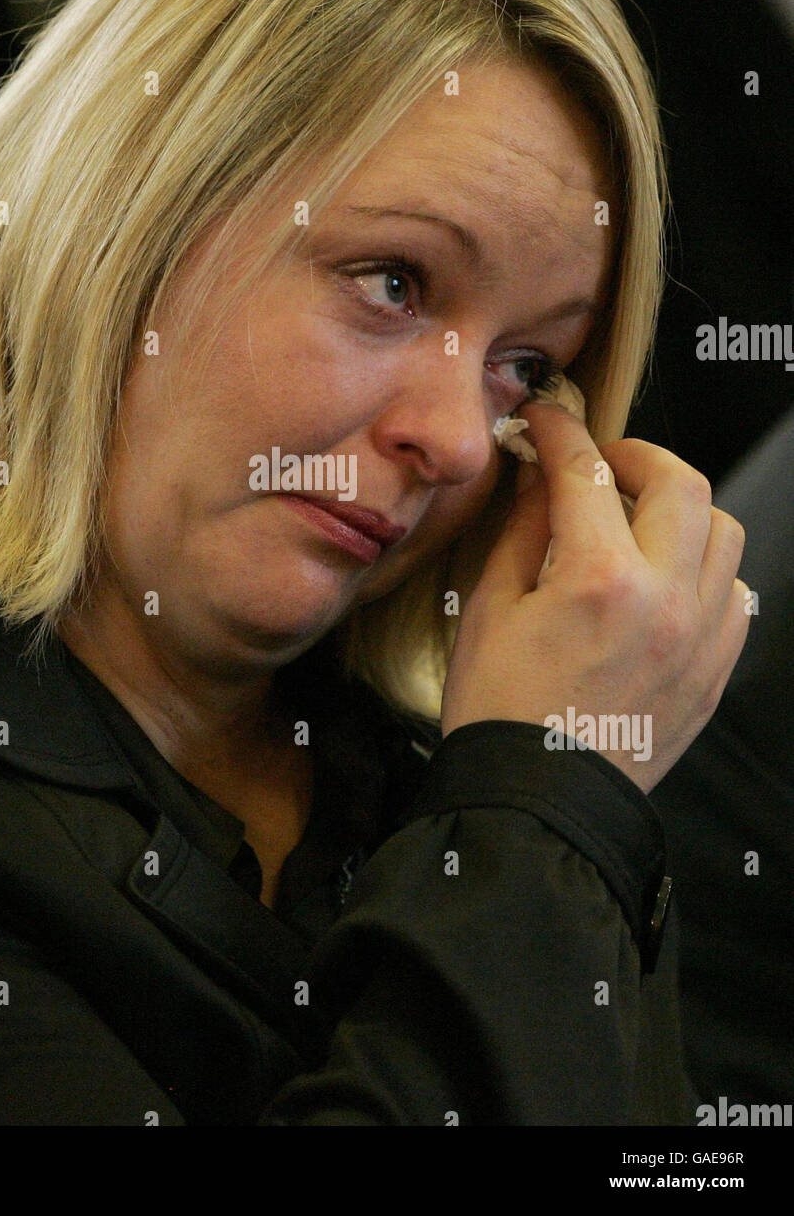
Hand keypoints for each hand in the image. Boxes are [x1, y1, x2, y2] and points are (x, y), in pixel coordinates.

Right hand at [440, 401, 750, 792]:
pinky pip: (735, 591)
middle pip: (679, 481)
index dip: (560, 432)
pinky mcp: (713, 668)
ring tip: (639, 520)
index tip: (545, 422)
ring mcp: (700, 635)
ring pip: (724, 530)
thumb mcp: (490, 608)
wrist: (538, 801)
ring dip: (681, 508)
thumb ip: (522, 530)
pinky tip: (665, 576)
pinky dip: (704, 565)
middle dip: (635, 455)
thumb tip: (541, 478)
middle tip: (599, 465)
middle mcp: (665, 598)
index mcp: (597, 579)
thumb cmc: (502, 712)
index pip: (586, 471)